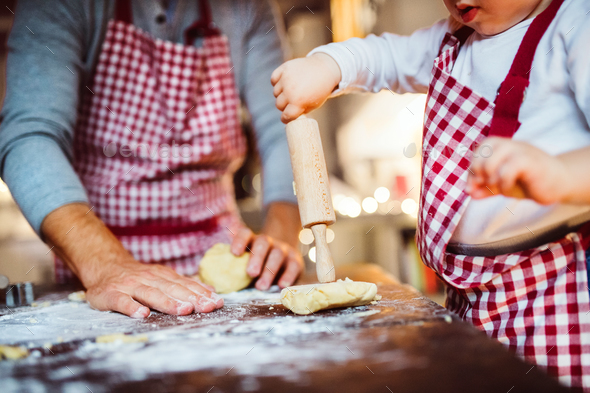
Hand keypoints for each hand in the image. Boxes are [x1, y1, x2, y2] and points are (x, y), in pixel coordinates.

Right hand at [41, 203, 222, 317]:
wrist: (105, 267)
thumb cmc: (138, 278)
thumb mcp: (162, 277)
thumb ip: (183, 284)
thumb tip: (211, 291)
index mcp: (163, 275)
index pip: (185, 285)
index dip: (201, 293)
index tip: (216, 302)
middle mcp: (149, 278)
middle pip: (172, 289)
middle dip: (191, 298)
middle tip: (206, 307)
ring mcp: (130, 286)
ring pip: (151, 294)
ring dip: (168, 302)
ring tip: (183, 310)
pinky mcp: (112, 294)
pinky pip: (122, 301)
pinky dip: (131, 307)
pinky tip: (141, 314)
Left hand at [230, 202, 302, 289]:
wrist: (283, 261)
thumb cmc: (256, 266)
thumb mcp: (244, 265)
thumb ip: (230, 271)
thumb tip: (209, 283)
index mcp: (252, 240)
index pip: (245, 233)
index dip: (240, 241)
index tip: (234, 253)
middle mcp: (268, 242)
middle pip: (262, 242)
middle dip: (256, 257)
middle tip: (250, 273)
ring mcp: (283, 249)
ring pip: (277, 254)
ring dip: (269, 270)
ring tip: (261, 286)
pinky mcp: (295, 261)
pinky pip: (294, 266)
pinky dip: (288, 275)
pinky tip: (282, 285)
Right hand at [271, 53, 341, 122]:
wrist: (325, 68)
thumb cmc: (320, 89)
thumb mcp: (314, 104)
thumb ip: (301, 111)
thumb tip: (290, 115)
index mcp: (298, 102)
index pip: (285, 116)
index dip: (286, 118)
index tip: (286, 118)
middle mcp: (290, 91)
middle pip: (278, 105)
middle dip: (284, 106)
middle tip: (290, 103)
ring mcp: (285, 79)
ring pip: (275, 93)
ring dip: (281, 94)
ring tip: (289, 91)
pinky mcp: (284, 69)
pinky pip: (273, 79)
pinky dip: (277, 82)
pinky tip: (284, 83)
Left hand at [467, 137, 569, 204]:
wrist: (559, 183)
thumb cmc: (529, 180)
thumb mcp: (501, 184)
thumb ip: (485, 187)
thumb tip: (469, 192)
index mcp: (500, 145)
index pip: (477, 151)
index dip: (471, 170)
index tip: (474, 186)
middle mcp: (509, 144)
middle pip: (481, 154)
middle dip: (478, 175)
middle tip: (487, 187)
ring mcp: (521, 151)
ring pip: (492, 160)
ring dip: (490, 179)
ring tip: (499, 188)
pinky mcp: (531, 161)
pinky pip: (508, 168)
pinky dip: (503, 183)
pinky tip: (508, 190)